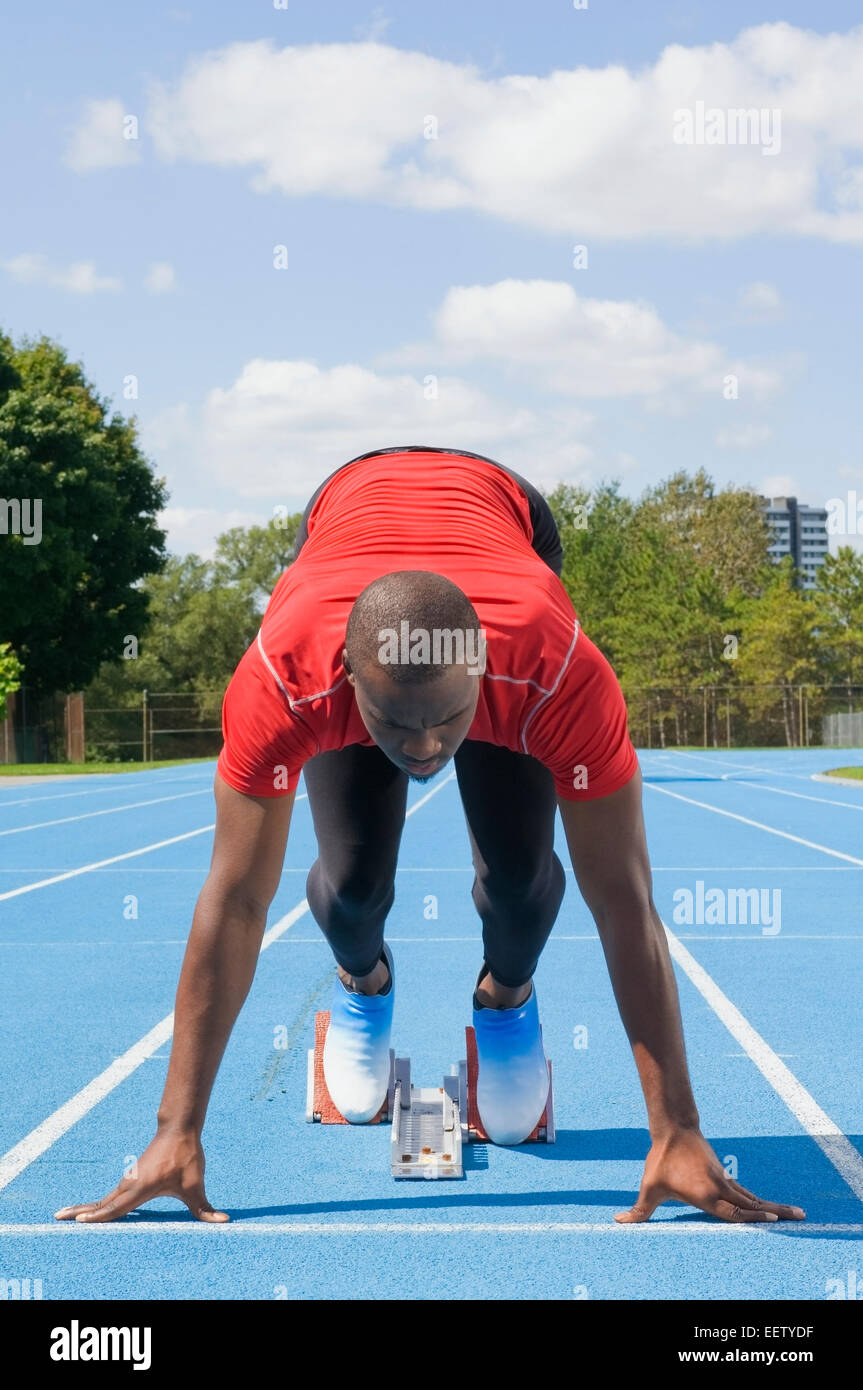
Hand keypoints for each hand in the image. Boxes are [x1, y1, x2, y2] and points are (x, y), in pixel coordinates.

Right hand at [54, 1128, 228, 1223]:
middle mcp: (130, 1184)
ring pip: (104, 1199)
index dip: (98, 1216)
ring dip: (85, 1208)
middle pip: (101, 1203)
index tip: (79, 1222)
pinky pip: (111, 1195)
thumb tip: (223, 1221)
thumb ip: (206, 1208)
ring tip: (65, 1215)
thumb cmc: (187, 1156)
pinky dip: (98, 1204)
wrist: (180, 1128)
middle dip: (80, 1212)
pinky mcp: (132, 1177)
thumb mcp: (196, 1185)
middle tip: (56, 1218)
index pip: (115, 1207)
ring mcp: (129, 1180)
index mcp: (140, 1188)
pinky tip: (91, 1210)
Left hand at [615, 1127, 805, 1223]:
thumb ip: (638, 1210)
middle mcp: (719, 1187)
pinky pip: (745, 1190)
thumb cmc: (660, 1160)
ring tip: (794, 1212)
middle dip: (775, 1212)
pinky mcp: (724, 1174)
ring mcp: (724, 1179)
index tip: (772, 1220)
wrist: (673, 1128)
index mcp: (705, 1194)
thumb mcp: (649, 1187)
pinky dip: (759, 1199)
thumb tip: (618, 1222)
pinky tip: (768, 1207)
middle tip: (800, 1216)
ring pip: (752, 1196)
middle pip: (751, 1203)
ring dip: (772, 1205)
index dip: (751, 1217)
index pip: (733, 1210)